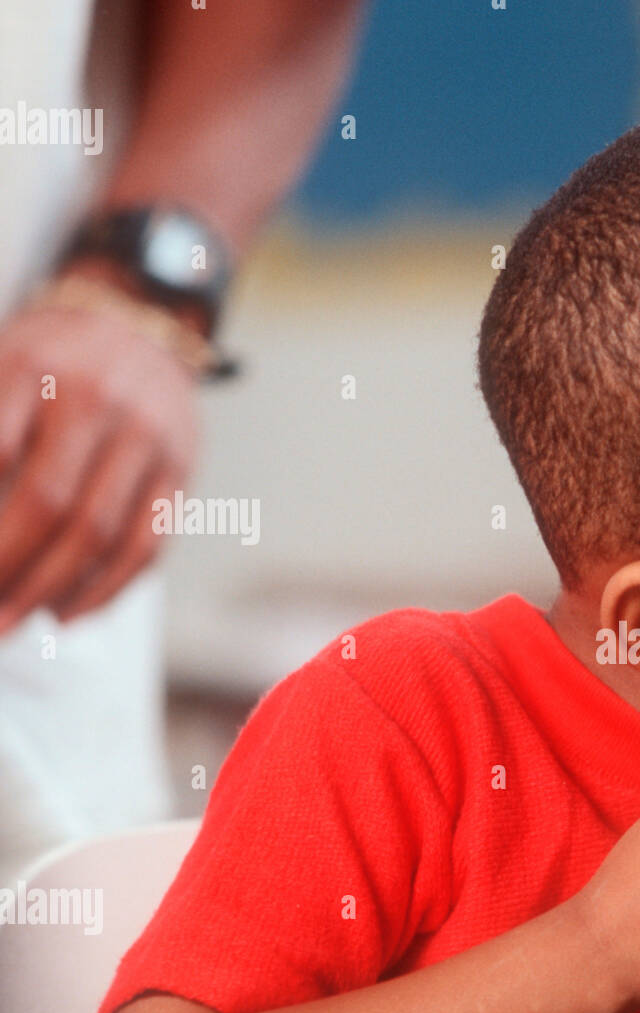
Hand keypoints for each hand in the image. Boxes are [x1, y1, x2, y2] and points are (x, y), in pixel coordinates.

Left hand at [0, 283, 197, 632]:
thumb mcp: (0, 368)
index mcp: (32, 368)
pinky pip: (146, 545)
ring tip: (14, 622)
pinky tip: (68, 613)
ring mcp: (146, 438)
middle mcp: (96, 401)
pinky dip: (106, 590)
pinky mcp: (179, 471)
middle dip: (8, 570)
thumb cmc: (50, 357)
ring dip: (51, 591)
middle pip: (48, 504)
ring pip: (100, 532)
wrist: (140, 321)